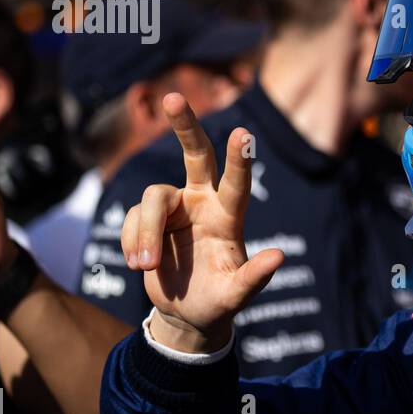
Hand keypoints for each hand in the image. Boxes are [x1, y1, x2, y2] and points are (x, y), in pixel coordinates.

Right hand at [125, 94, 282, 352]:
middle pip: (196, 154)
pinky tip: (139, 266)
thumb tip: (279, 257)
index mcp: (229, 216)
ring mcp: (174, 208)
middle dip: (185, 125)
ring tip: (145, 266)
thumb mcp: (237, 295)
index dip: (240, 159)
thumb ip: (255, 277)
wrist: (186, 315)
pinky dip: (133, 242)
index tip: (243, 133)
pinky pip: (133, 218)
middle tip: (172, 98)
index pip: (237, 183)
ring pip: (153, 198)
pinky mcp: (148, 218)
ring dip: (146, 233)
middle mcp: (203, 202)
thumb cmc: (219, 301)